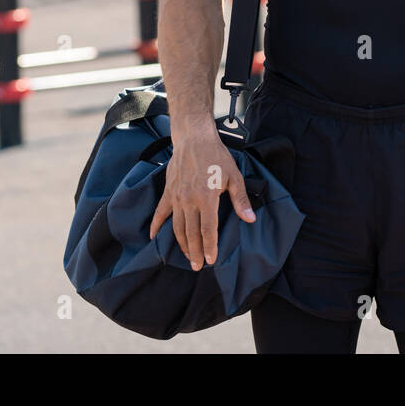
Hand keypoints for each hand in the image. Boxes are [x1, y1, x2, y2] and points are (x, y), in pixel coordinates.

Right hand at [148, 129, 255, 270]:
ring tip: (186, 256)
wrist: (194, 138)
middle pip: (191, 233)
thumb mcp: (234, 176)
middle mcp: (189, 201)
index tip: (210, 261)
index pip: (208, 230)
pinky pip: (161, 212)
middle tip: (197, 267)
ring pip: (177, 227)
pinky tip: (154, 237)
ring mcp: (176, 197)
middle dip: (194, 252)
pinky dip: (157, 226)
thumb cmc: (217, 156)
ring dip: (181, 244)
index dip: (209, 247)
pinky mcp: (168, 192)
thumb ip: (240, 200)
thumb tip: (250, 219)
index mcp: (207, 198)